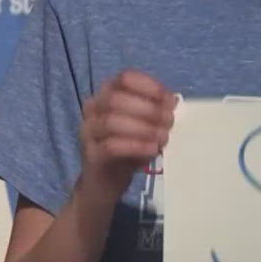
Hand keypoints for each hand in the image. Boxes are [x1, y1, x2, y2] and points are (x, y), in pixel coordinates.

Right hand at [78, 70, 174, 194]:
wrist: (106, 182)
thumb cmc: (129, 150)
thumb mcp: (145, 128)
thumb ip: (156, 113)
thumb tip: (172, 102)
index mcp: (106, 96)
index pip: (124, 78)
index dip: (148, 86)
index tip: (169, 100)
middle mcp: (93, 109)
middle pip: (116, 98)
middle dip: (148, 109)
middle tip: (169, 122)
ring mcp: (88, 131)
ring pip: (111, 121)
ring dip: (142, 128)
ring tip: (163, 137)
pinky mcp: (91, 154)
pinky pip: (110, 145)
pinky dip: (135, 145)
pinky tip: (152, 149)